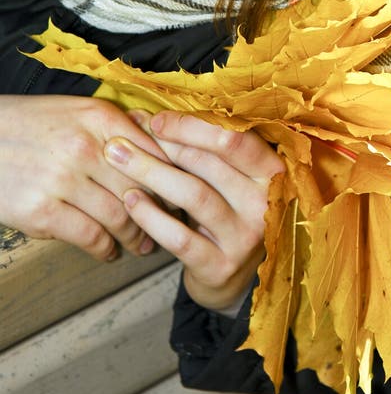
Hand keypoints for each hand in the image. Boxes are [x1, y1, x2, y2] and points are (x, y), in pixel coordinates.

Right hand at [0, 94, 167, 259]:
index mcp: (101, 117)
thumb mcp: (78, 111)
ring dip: (135, 237)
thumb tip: (159, 144)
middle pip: (142, 188)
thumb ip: (118, 126)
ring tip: (140, 245)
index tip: (182, 196)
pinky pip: (90, 236)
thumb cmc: (32, 123)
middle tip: (168, 227)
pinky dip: (105, 249)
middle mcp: (86, 146)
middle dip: (159, 214)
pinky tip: (107, 251)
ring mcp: (63, 179)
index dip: (174, 180)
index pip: (155, 153)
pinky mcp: (41, 211)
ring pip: (120, 217)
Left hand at [104, 111, 284, 316]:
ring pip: (193, 195)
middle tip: (120, 137)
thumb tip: (141, 116)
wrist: (231, 276)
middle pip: (209, 163)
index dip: (191, 126)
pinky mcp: (221, 266)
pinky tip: (129, 200)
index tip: (154, 121)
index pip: (234, 139)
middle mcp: (264, 203)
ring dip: (150, 173)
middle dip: (161, 145)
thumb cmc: (223, 209)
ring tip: (117, 159)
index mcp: (272, 171)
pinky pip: (180, 237)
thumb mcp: (223, 177)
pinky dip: (151, 216)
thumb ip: (194, 147)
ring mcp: (245, 237)